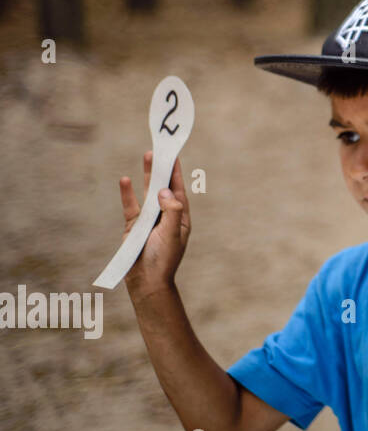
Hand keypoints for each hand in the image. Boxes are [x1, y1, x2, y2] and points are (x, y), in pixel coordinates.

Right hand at [120, 150, 190, 300]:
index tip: (175, 154)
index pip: (179, 189)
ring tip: (147, 156)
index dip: (177, 172)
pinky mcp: (133, 226)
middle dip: (163, 168)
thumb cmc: (164, 259)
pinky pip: (130, 205)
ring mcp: (149, 219)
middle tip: (160, 148)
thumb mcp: (172, 233)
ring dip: (148, 175)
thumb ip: (171, 211)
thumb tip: (164, 190)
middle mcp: (165, 215)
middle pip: (164, 186)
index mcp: (180, 216)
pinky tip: (125, 179)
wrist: (146, 281)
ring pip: (148, 192)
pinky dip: (128, 193)